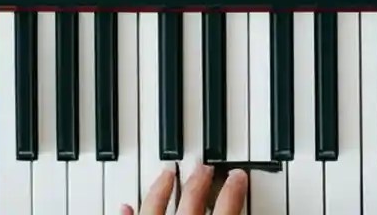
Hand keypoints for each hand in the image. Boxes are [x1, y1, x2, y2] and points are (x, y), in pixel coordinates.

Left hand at [122, 164, 248, 214]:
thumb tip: (249, 213)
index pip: (228, 207)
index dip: (234, 189)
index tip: (237, 175)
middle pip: (191, 199)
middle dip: (198, 180)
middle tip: (203, 167)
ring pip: (155, 206)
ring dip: (161, 188)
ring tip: (165, 173)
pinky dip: (129, 214)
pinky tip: (126, 206)